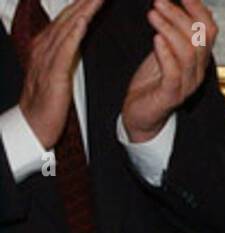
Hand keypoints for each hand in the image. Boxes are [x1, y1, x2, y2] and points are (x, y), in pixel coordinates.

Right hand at [16, 0, 104, 148]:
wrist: (34, 123)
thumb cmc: (48, 99)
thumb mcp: (59, 68)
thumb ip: (67, 51)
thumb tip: (78, 34)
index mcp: (47, 44)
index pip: (69, 18)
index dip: (84, 3)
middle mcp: (44, 45)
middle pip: (68, 17)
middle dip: (85, 1)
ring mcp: (46, 58)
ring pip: (67, 28)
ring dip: (83, 10)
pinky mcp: (52, 73)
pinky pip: (64, 49)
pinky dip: (73, 33)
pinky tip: (82, 21)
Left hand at [121, 0, 216, 142]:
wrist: (141, 115)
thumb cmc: (152, 81)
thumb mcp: (164, 50)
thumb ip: (173, 31)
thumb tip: (179, 4)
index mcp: (199, 59)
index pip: (209, 29)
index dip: (198, 8)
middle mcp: (198, 71)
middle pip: (200, 38)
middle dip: (180, 14)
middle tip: (159, 0)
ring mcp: (187, 85)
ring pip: (188, 52)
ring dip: (170, 29)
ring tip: (152, 13)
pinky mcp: (171, 96)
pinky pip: (174, 73)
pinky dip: (166, 53)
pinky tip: (155, 39)